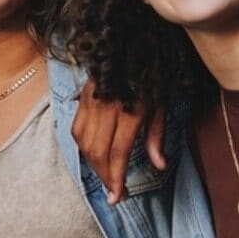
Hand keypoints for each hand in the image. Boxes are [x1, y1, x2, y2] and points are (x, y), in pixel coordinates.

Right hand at [72, 79, 165, 203]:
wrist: (132, 40)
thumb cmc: (153, 73)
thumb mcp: (162, 102)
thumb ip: (157, 135)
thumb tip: (159, 165)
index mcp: (130, 109)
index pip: (118, 152)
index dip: (116, 178)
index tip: (118, 197)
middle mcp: (108, 107)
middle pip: (97, 152)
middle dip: (104, 176)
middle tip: (113, 193)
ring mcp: (92, 101)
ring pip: (83, 143)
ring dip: (92, 165)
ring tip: (105, 176)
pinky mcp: (84, 96)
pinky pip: (76, 128)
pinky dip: (82, 147)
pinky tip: (92, 155)